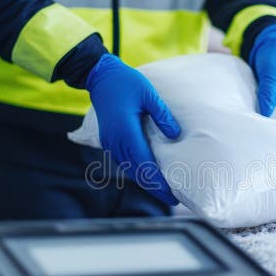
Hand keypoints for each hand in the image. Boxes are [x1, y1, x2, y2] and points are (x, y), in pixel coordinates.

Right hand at [86, 54, 180, 204]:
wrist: (100, 78)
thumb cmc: (126, 83)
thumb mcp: (148, 94)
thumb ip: (162, 115)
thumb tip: (174, 135)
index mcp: (126, 132)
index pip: (144, 164)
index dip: (158, 182)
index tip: (171, 194)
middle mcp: (116, 142)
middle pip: (137, 172)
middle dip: (154, 187)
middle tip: (173, 198)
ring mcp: (110, 142)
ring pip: (130, 168)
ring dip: (146, 180)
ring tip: (163, 190)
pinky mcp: (109, 141)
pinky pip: (124, 161)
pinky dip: (137, 171)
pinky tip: (149, 175)